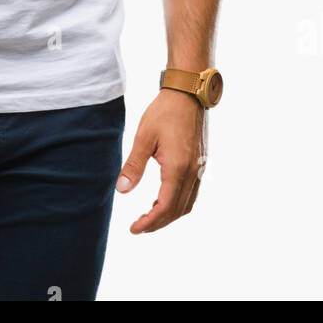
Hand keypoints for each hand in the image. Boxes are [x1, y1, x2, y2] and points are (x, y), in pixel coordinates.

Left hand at [116, 89, 207, 232]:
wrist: (188, 93)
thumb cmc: (164, 112)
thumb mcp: (143, 137)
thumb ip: (133, 166)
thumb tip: (122, 190)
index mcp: (178, 167)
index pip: (165, 207)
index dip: (150, 222)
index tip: (134, 229)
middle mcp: (193, 171)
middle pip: (177, 210)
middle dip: (158, 223)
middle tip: (138, 227)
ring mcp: (200, 168)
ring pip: (187, 204)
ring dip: (169, 215)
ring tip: (148, 216)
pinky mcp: (200, 163)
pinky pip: (192, 192)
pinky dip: (178, 203)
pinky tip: (162, 200)